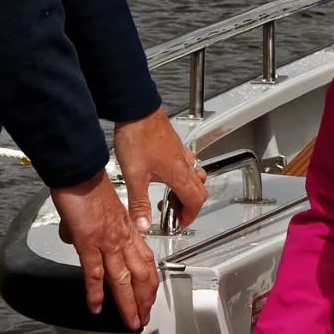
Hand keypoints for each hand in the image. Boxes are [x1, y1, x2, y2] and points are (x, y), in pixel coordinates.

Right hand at [50, 171, 157, 329]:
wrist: (79, 172)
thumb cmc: (89, 186)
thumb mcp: (101, 210)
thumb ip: (94, 227)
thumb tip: (78, 238)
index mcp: (128, 231)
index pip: (146, 262)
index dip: (149, 283)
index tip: (149, 298)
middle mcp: (123, 238)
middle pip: (140, 276)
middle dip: (143, 301)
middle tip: (144, 318)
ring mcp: (108, 242)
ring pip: (123, 279)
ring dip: (128, 303)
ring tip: (131, 321)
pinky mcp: (89, 242)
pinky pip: (94, 273)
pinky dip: (96, 293)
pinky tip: (97, 307)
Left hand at [113, 106, 208, 233]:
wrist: (136, 109)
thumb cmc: (138, 136)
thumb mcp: (134, 176)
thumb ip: (139, 203)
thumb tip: (142, 224)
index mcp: (179, 174)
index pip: (195, 201)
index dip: (190, 215)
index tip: (180, 222)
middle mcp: (184, 164)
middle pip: (199, 191)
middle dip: (189, 206)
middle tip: (173, 212)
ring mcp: (181, 153)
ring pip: (195, 176)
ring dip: (186, 190)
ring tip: (168, 194)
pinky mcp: (174, 145)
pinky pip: (187, 163)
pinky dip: (182, 175)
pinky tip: (165, 174)